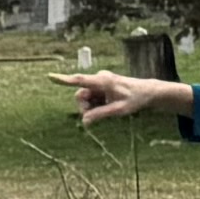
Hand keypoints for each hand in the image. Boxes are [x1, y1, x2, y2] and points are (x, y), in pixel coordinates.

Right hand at [60, 74, 185, 127]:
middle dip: (85, 107)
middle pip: (81, 94)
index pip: (80, 81)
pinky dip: (96, 103)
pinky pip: (92, 96)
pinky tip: (108, 105)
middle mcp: (99, 78)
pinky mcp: (102, 85)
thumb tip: (84, 122)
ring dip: (92, 106)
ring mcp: (100, 81)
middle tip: (97, 116)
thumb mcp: (119, 110)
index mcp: (103, 81)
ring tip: (108, 109)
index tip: (51, 77)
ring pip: (86, 96)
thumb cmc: (136, 99)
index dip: (64, 80)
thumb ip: (100, 115)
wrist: (148, 91)